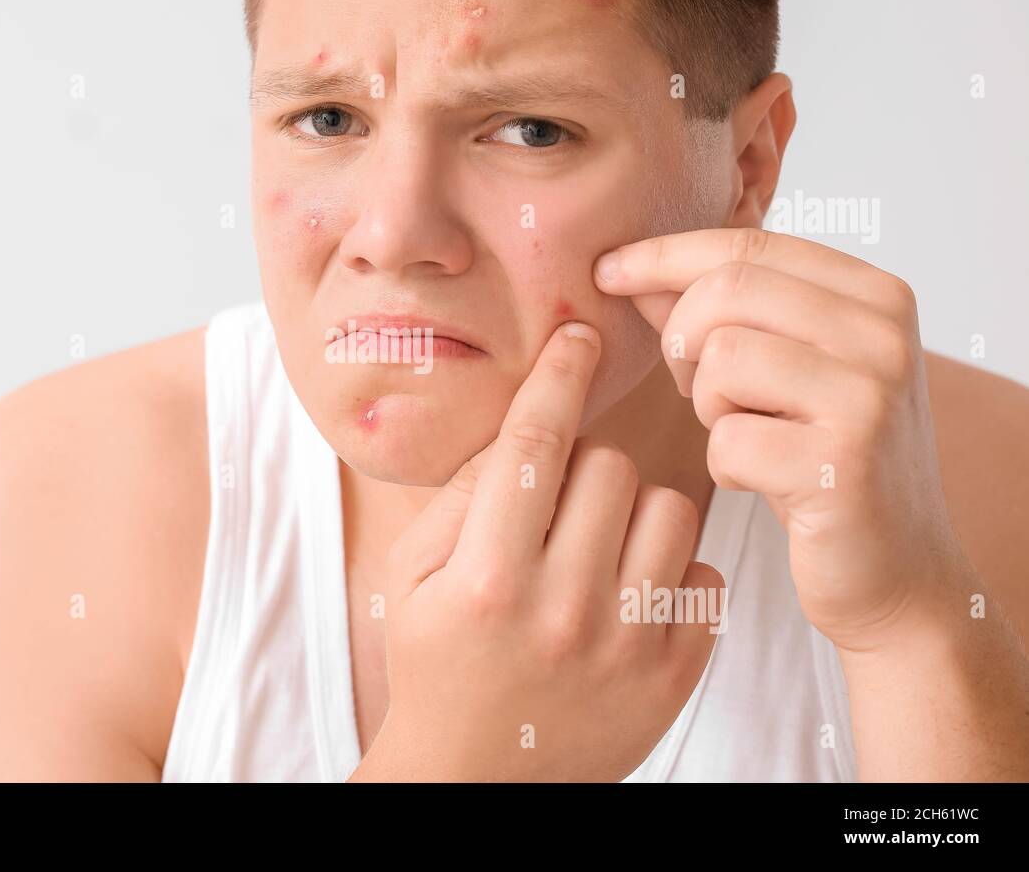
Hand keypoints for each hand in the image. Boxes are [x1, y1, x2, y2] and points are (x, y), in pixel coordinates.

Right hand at [353, 322, 725, 781]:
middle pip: (608, 467)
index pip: (533, 447)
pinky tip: (629, 595)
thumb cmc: (437, 662)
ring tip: (599, 548)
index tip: (578, 333)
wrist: (478, 780)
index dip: (558, 377)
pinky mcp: (675, 675)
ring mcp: (627, 646)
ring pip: (671, 509)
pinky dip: (671, 571)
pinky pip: (703, 573)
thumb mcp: (410, 576)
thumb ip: (460, 496)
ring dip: (634, 511)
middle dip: (584, 467)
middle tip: (557, 507)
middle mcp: (561, 610)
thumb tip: (525, 426)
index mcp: (485, 578)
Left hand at [593, 227, 965, 651]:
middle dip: (682, 338)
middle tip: (692, 387)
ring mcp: (870, 396)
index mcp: (875, 295)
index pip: (749, 243)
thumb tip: (628, 270)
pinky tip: (762, 481)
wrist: (897, 572)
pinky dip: (726, 466)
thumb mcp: (778, 371)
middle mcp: (883, 334)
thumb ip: (715, 314)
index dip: (665, 255)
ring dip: (708, 407)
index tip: (606, 270)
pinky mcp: (842, 464)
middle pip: (727, 290)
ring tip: (745, 433)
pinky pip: (729, 440)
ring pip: (723, 359)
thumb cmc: (822, 462)